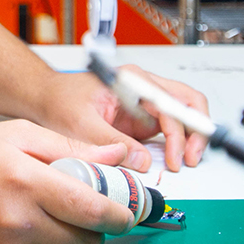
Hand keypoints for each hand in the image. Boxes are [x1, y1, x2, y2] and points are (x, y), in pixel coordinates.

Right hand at [0, 120, 133, 243]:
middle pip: (85, 241)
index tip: (131, 211)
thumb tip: (115, 154)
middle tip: (92, 210)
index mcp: (27, 179)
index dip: (119, 213)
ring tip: (51, 212)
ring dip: (71, 238)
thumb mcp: (19, 135)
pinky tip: (26, 224)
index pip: (90, 207)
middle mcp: (18, 219)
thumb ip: (70, 146)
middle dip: (99, 229)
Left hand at [37, 66, 209, 172]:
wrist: (46, 99)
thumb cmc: (60, 101)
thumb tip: (141, 161)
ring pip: (183, 115)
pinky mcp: (142, 120)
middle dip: (196, 131)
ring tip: (184, 162)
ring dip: (190, 138)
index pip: (170, 102)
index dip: (178, 132)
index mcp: (132, 81)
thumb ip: (110, 143)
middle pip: (187, 102)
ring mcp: (145, 104)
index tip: (175, 157)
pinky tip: (172, 161)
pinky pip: (170, 129)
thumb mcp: (81, 125)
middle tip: (191, 159)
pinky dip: (177, 145)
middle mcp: (144, 89)